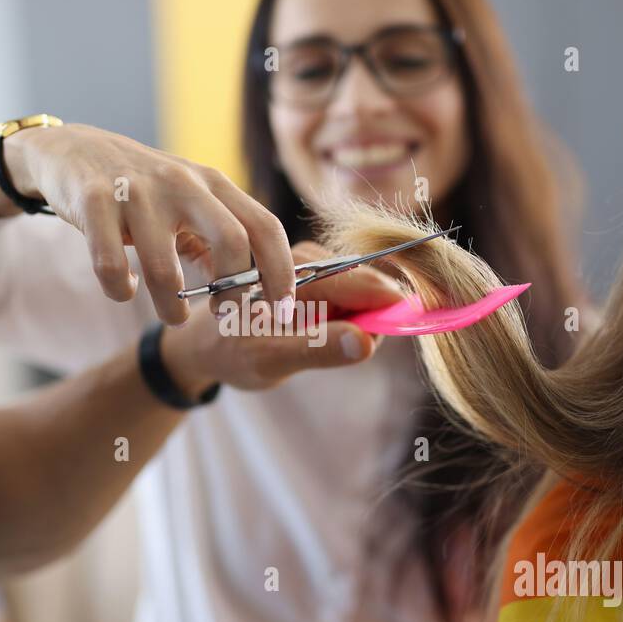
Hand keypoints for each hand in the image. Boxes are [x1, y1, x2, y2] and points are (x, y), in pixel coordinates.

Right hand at [0, 122, 295, 326]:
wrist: (74, 150)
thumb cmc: (145, 190)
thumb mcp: (190, 203)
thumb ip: (222, 240)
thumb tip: (256, 292)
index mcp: (213, 184)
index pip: (265, 227)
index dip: (281, 273)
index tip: (280, 310)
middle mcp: (182, 183)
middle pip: (231, 243)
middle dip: (234, 293)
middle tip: (225, 316)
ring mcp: (138, 192)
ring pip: (164, 271)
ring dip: (172, 308)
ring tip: (173, 315)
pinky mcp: (94, 203)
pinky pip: (112, 268)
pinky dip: (120, 290)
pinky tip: (124, 287)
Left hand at [158, 241, 404, 395]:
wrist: (202, 341)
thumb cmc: (230, 352)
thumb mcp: (269, 361)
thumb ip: (318, 351)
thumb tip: (368, 342)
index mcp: (298, 275)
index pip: (369, 287)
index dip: (398, 310)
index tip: (420, 326)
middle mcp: (309, 260)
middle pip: (372, 285)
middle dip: (379, 317)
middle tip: (360, 347)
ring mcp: (315, 265)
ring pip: (365, 291)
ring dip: (364, 318)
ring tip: (334, 342)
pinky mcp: (318, 274)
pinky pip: (353, 293)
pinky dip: (353, 315)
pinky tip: (331, 331)